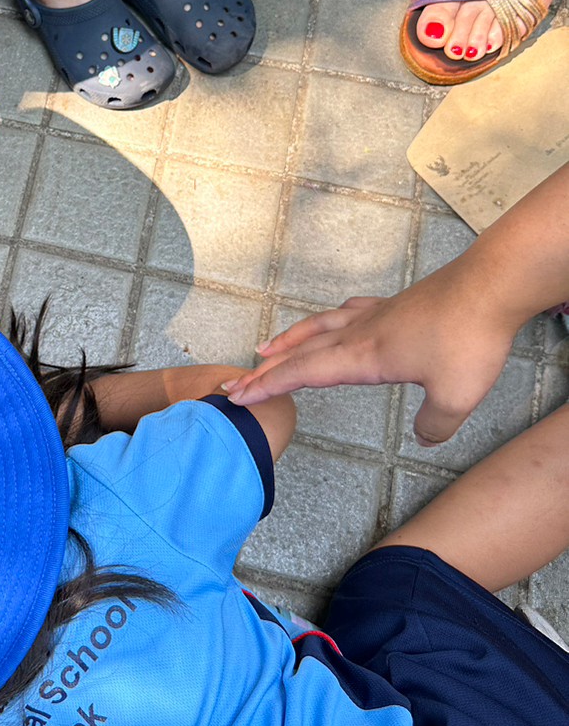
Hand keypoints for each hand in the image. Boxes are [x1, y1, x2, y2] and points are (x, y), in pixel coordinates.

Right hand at [221, 272, 515, 447]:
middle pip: (302, 352)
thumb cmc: (469, 339)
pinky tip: (335, 320)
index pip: (305, 374)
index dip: (269, 387)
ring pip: (319, 327)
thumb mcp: (456, 397)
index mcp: (364, 356)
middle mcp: (360, 332)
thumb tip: (424, 438)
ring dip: (289, 341)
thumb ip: (434, 424)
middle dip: (266, 370)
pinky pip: (347, 313)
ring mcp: (376, 315)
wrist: (490, 286)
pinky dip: (328, 321)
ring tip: (267, 348)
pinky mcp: (395, 305)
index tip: (239, 397)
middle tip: (236, 382)